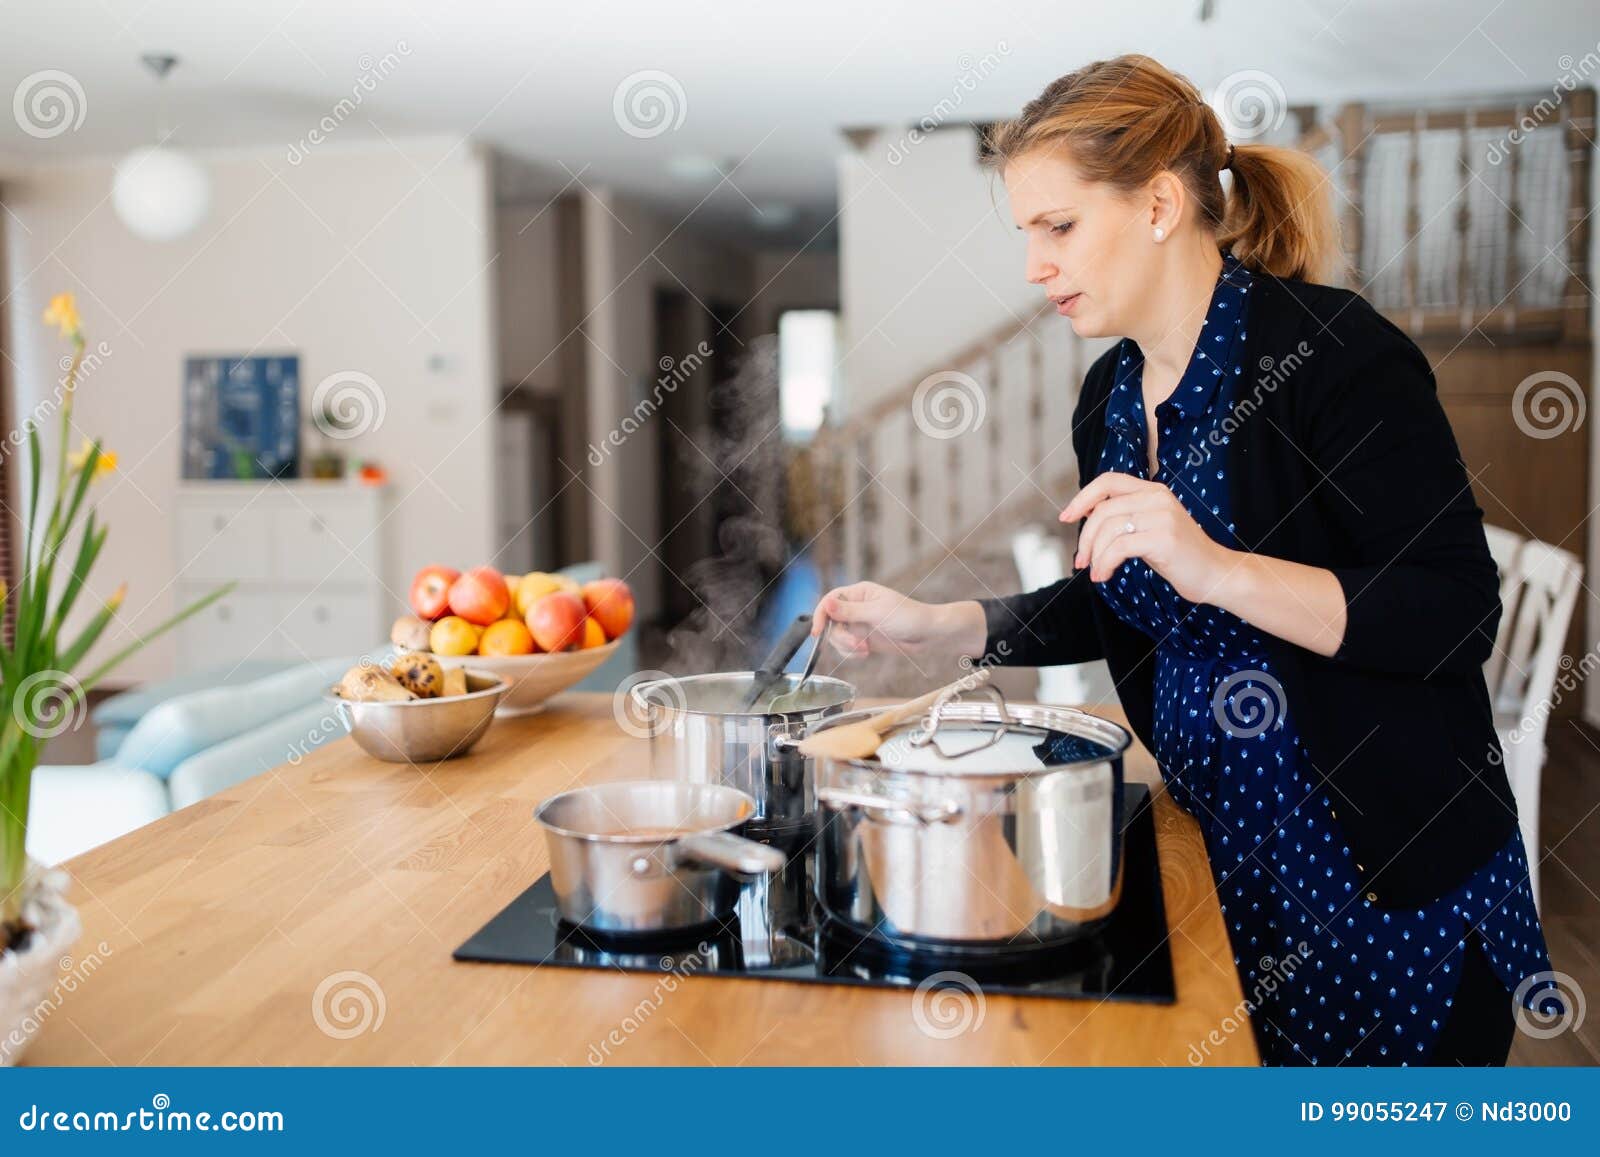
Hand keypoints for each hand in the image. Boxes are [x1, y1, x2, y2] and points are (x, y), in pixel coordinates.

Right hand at [810, 582, 984, 658]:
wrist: (929, 635)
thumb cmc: (909, 617)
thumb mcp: (878, 613)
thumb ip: (850, 611)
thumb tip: (826, 603)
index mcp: (859, 593)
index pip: (830, 600)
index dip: (820, 614)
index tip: (816, 632)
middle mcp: (856, 607)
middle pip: (831, 622)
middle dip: (840, 637)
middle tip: (857, 645)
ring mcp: (860, 624)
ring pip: (837, 637)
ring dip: (847, 647)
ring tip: (865, 651)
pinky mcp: (864, 639)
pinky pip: (847, 647)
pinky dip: (852, 653)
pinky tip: (866, 653)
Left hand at [1060, 472, 1235, 604]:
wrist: (1216, 574)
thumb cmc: (1179, 556)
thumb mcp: (1148, 529)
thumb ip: (1124, 518)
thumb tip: (1086, 518)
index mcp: (1152, 490)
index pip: (1108, 481)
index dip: (1082, 497)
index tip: (1066, 517)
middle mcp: (1157, 497)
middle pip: (1102, 510)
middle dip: (1085, 538)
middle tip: (1081, 562)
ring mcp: (1162, 516)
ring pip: (1108, 529)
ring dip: (1095, 555)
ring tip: (1096, 573)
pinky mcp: (1164, 538)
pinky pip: (1119, 547)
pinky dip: (1105, 563)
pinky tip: (1104, 576)